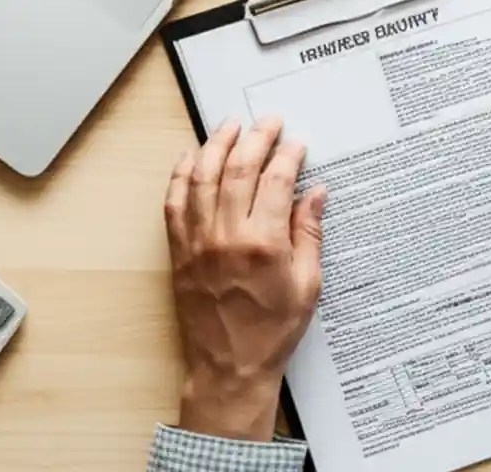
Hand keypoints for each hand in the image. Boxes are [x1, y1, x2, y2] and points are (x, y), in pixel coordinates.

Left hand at [164, 117, 326, 441]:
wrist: (230, 366)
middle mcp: (227, 236)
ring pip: (203, 177)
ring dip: (217, 145)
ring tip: (230, 126)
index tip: (296, 143)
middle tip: (268, 123)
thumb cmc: (272, 332)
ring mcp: (198, 241)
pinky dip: (182, 175)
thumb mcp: (307, 285)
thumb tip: (315, 194)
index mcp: (264, 244)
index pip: (276, 181)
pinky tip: (192, 158)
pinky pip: (174, 202)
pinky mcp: (179, 251)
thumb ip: (309, 234)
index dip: (288, 155)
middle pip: (239, 169)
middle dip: (256, 138)